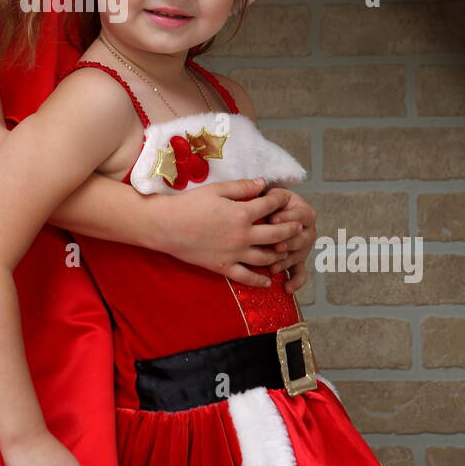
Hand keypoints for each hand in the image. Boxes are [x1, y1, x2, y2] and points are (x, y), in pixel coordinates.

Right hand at [148, 178, 304, 287]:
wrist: (165, 226)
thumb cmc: (189, 204)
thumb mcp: (216, 190)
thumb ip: (242, 187)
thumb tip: (262, 184)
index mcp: (242, 213)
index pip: (270, 205)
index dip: (282, 199)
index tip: (287, 197)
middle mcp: (243, 235)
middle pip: (276, 234)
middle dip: (291, 229)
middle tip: (299, 226)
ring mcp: (234, 253)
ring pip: (266, 258)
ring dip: (280, 254)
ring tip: (288, 251)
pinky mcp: (223, 267)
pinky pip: (246, 277)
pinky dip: (260, 281)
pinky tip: (268, 282)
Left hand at [263, 188, 316, 293]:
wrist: (264, 210)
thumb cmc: (262, 201)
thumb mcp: (265, 194)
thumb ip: (267, 194)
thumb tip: (260, 188)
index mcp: (302, 209)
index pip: (300, 214)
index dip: (288, 217)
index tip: (273, 219)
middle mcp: (306, 228)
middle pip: (302, 237)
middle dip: (288, 242)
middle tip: (276, 247)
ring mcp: (302, 245)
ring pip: (299, 255)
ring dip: (287, 262)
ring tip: (273, 267)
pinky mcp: (297, 259)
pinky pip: (300, 272)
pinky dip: (295, 281)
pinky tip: (287, 288)